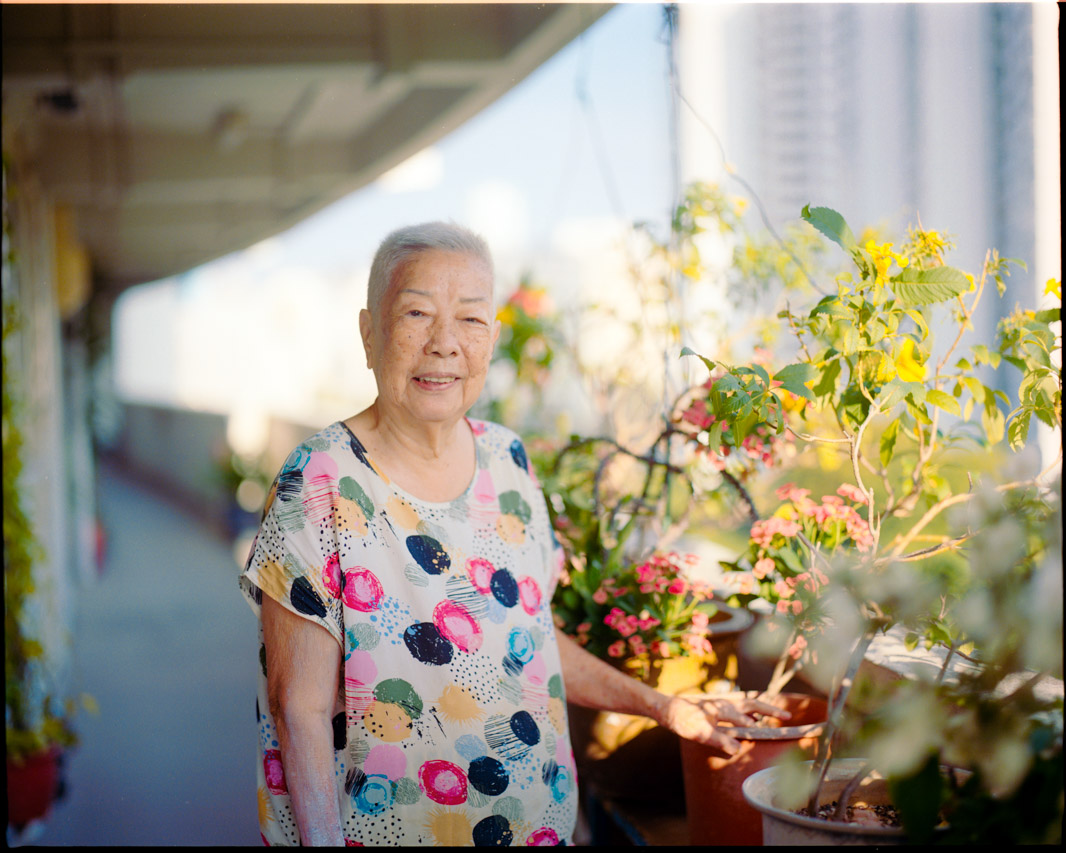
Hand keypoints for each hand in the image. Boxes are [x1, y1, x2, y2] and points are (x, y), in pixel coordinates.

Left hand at [657, 694, 790, 755]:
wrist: (666, 708)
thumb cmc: (682, 720)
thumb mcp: (699, 733)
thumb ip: (719, 740)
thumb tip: (738, 749)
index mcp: (722, 709)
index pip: (746, 718)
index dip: (761, 725)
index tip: (779, 729)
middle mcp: (725, 704)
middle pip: (752, 705)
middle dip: (770, 710)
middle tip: (787, 716)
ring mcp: (721, 705)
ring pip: (746, 705)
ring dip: (761, 709)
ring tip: (775, 716)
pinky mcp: (717, 708)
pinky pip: (738, 708)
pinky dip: (749, 712)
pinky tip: (752, 721)